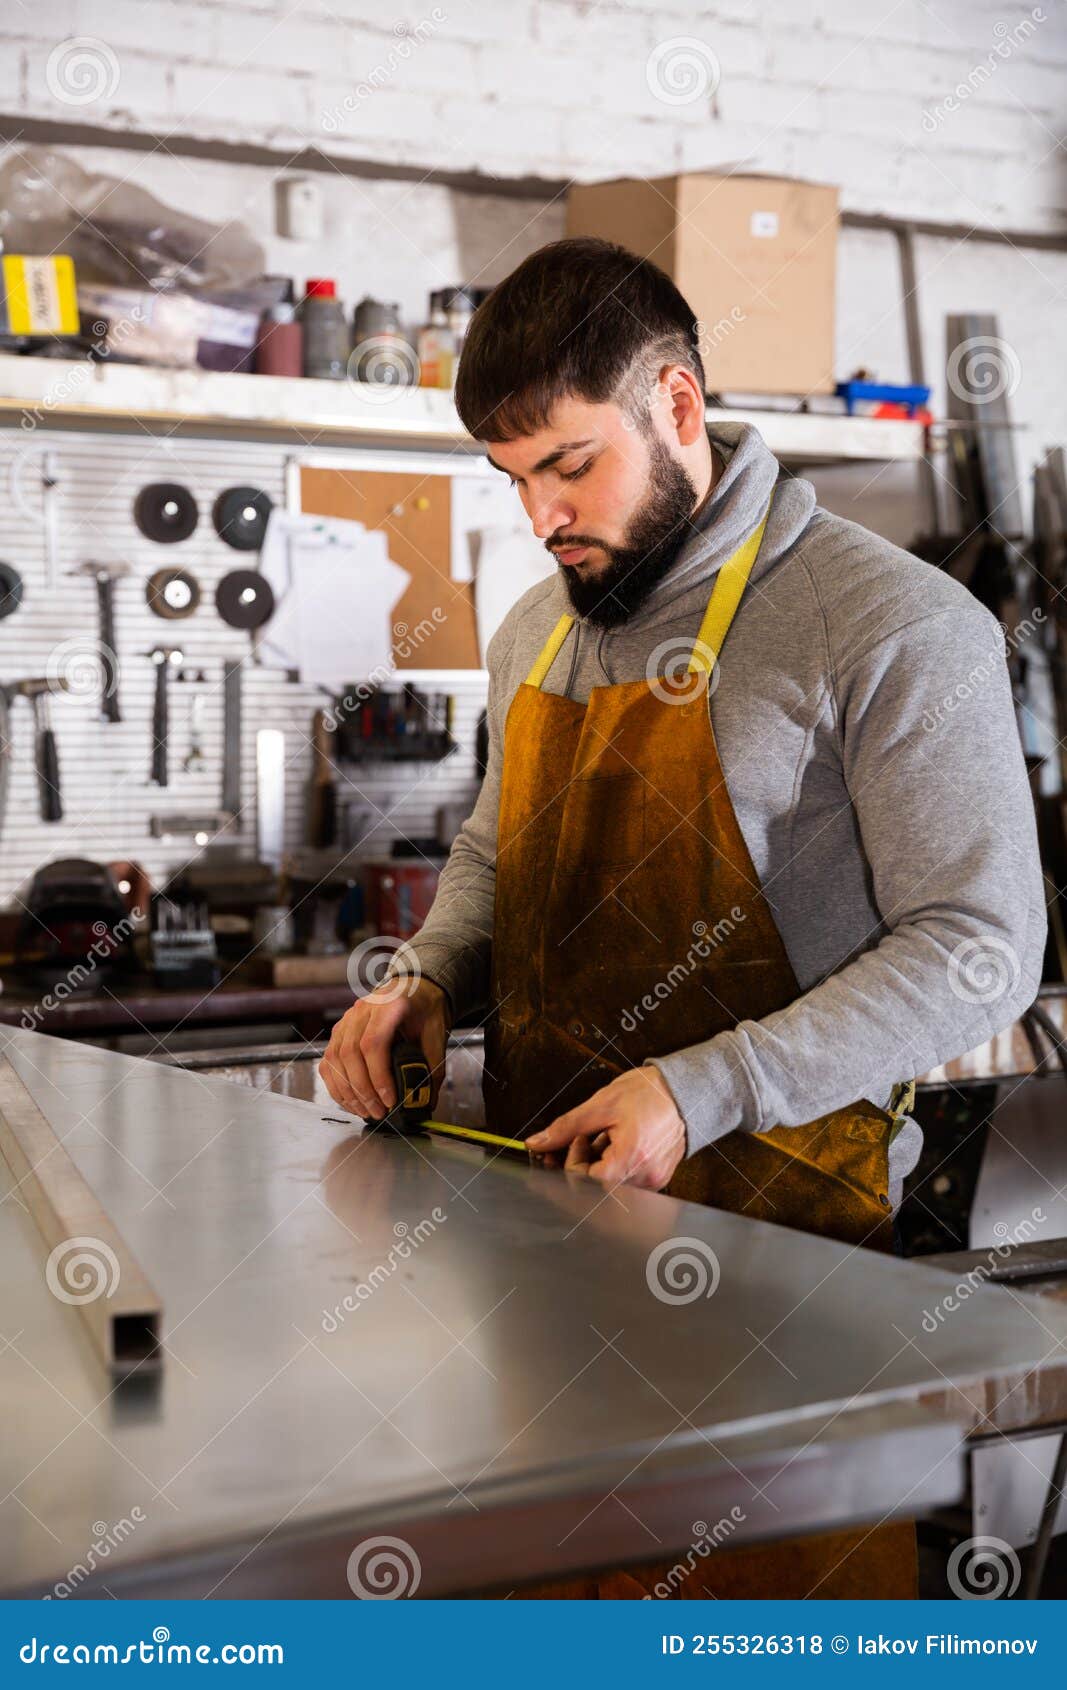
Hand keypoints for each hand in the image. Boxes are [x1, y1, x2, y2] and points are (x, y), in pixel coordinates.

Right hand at [318, 976, 450, 1119]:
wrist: (415, 988)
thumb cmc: (425, 1010)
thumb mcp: (437, 1035)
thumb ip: (431, 1068)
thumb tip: (425, 1102)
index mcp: (390, 1006)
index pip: (373, 1043)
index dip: (378, 1076)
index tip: (389, 1099)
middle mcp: (363, 1010)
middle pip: (350, 1053)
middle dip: (363, 1090)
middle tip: (378, 1112)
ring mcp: (348, 1019)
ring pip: (335, 1058)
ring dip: (348, 1091)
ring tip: (365, 1111)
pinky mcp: (340, 1031)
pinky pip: (329, 1061)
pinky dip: (336, 1084)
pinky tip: (350, 1100)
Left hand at [526, 1066, 686, 1190]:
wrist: (685, 1090)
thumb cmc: (650, 1093)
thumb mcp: (602, 1104)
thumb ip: (566, 1127)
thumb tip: (538, 1142)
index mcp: (630, 1159)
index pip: (583, 1181)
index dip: (571, 1161)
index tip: (575, 1139)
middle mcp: (644, 1178)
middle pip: (595, 1188)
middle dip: (581, 1165)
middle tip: (580, 1140)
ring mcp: (653, 1181)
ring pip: (609, 1187)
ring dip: (597, 1166)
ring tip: (605, 1139)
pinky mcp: (657, 1178)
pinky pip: (626, 1182)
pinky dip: (613, 1167)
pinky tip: (616, 1147)